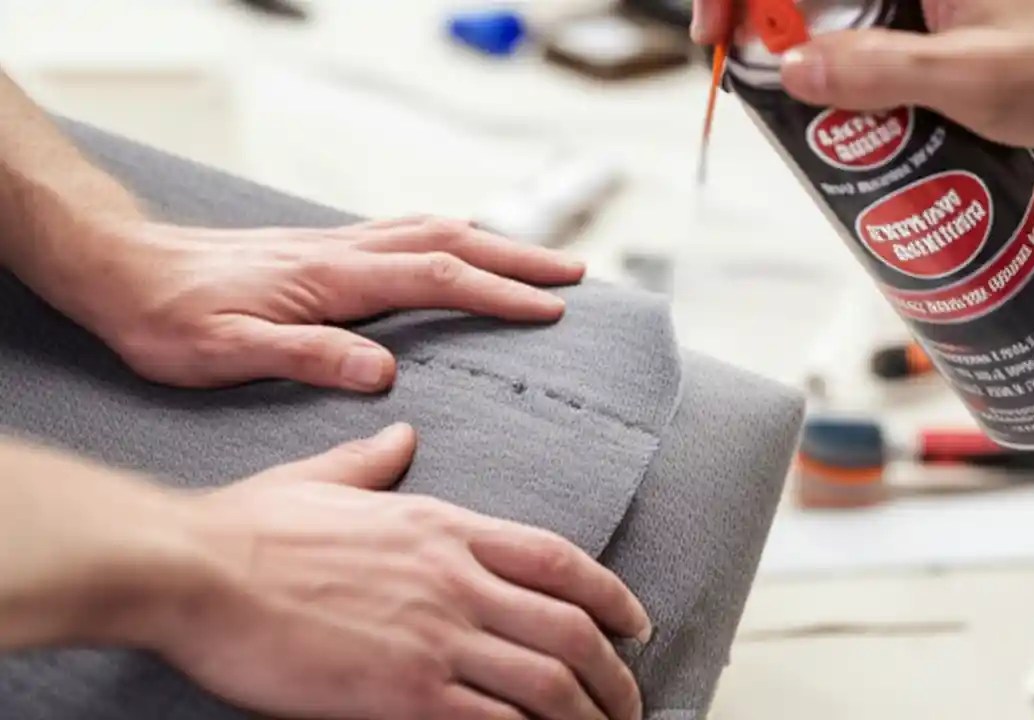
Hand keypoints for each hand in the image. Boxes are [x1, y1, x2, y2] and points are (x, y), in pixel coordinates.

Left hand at [21, 216, 584, 391]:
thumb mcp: (227, 353)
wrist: (124, 272)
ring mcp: (336, 245)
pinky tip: (460, 250)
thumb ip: (307, 356)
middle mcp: (343, 252)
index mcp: (333, 280)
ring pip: (432, 229)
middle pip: (451, 241)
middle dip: (518, 256)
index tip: (549, 308)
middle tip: (574, 272)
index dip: (498, 292)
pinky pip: (406, 232)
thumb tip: (383, 375)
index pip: (436, 279)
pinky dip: (452, 237)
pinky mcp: (324, 250)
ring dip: (492, 241)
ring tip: (539, 258)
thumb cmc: (170, 319)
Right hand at [155, 424, 648, 719]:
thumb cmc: (250, 529)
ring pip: (547, 680)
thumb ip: (374, 461)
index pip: (560, 559)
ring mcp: (435, 636)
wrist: (194, 571)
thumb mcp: (323, 478)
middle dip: (614, 672)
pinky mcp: (405, 691)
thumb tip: (401, 436)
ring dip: (587, 714)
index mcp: (444, 526)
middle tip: (628, 701)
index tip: (635, 623)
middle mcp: (456, 578)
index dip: (612, 595)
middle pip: (571, 627)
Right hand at [692, 0, 1033, 153]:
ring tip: (769, 87)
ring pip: (827, 6)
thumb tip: (794, 67)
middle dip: (760, 13)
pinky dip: (826, 61)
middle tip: (729, 60)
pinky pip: (854, 33)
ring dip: (789, 39)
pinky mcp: (922, 25)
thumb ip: (880, 70)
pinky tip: (817, 99)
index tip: (721, 26)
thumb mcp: (968, 76)